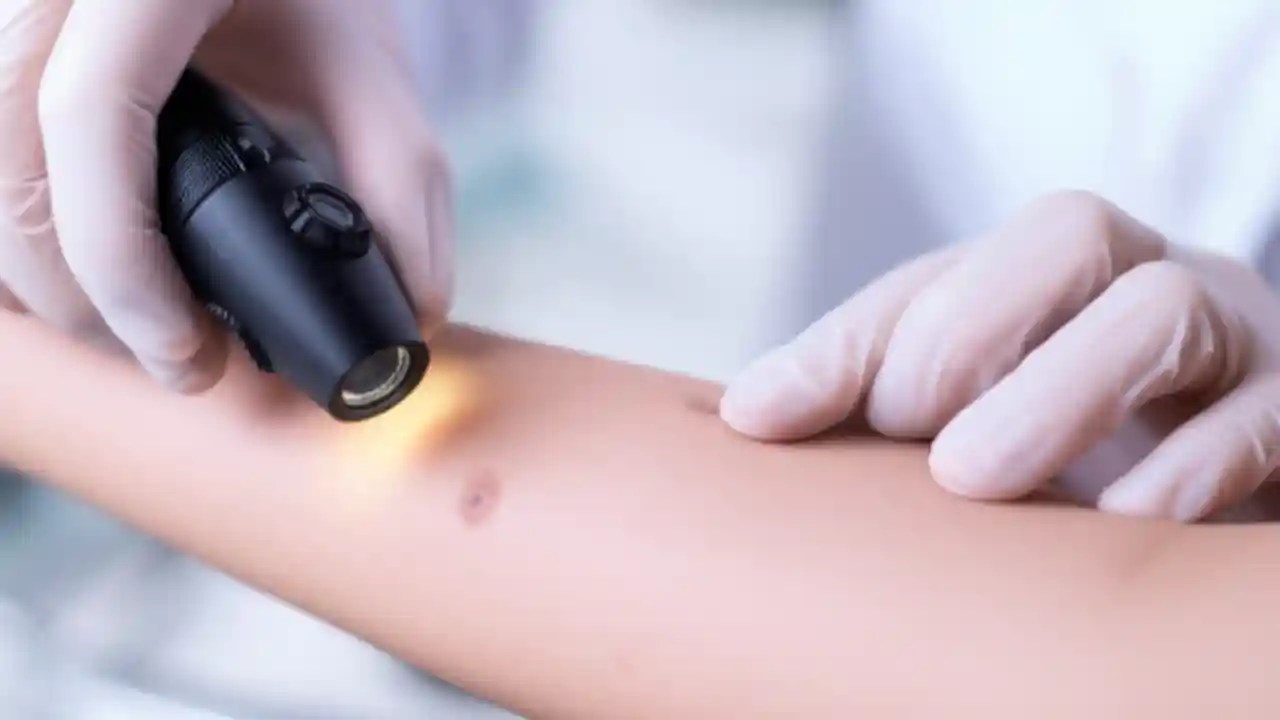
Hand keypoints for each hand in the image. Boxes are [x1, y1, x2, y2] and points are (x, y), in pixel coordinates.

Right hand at [0, 0, 452, 390]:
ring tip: (133, 330)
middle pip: (8, 155)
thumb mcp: (363, 61)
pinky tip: (79, 275)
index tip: (184, 351)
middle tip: (169, 359)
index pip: (92, 114)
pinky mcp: (5, 43)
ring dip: (36, 269)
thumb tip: (409, 309)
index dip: (121, 257)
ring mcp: (13, 8)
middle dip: (76, 292)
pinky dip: (20, 226)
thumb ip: (396, 174)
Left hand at [720, 190, 1279, 520]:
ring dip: (1057, 393)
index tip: (762, 420)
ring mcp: (1235, 340)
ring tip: (971, 478)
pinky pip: (1258, 421)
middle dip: (963, 334)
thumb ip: (872, 396)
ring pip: (1163, 312)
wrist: (1229, 473)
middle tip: (899, 436)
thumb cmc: (1078, 447)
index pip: (942, 277)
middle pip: (1065, 237)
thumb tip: (745, 414)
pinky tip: (1115, 526)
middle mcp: (1144, 279)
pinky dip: (1188, 469)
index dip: (850, 343)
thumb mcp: (975, 413)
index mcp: (1052, 276)